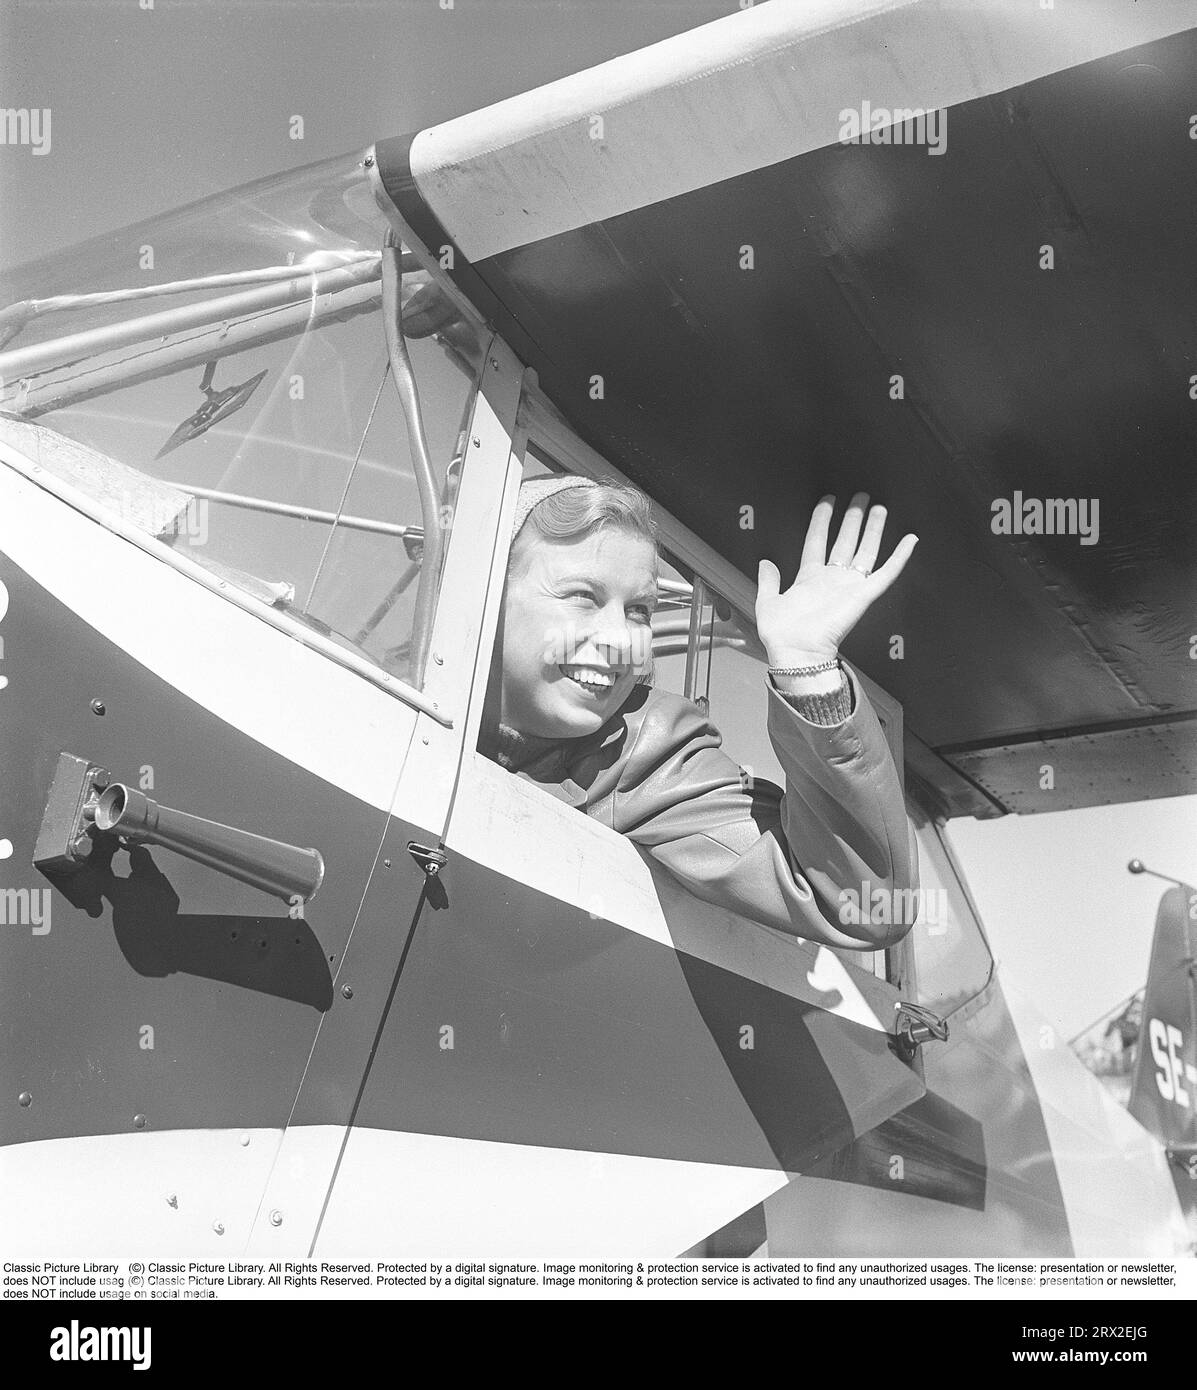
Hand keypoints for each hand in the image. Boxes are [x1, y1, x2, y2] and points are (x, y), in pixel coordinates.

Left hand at [756, 492, 916, 666]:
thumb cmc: (782, 635)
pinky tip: (910, 540)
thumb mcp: (767, 602)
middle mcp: (831, 580)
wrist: (797, 652)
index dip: (822, 520)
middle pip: (845, 542)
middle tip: (860, 497)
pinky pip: (886, 573)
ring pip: (865, 551)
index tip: (827, 501)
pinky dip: (899, 557)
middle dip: (853, 519)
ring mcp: (849, 586)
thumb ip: (768, 580)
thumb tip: (765, 562)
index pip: (816, 541)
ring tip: (879, 507)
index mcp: (809, 579)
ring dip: (873, 529)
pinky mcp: (864, 595)